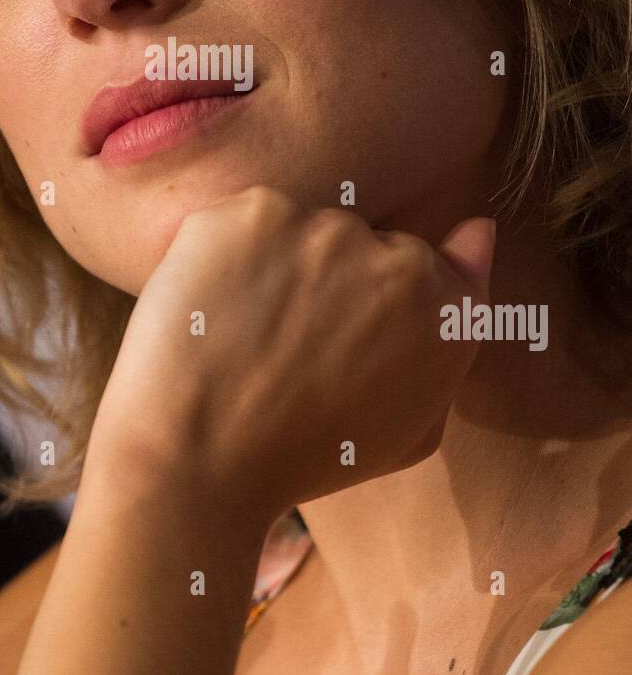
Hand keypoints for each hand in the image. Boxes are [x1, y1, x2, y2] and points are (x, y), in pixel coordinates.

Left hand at [88, 187, 495, 527]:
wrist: (198, 462)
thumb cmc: (303, 457)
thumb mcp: (411, 425)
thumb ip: (456, 328)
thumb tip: (478, 229)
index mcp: (443, 308)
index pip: (420, 262)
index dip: (364, 301)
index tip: (329, 337)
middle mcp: (395, 258)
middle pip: (354, 240)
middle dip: (320, 278)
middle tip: (278, 347)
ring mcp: (323, 228)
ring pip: (296, 226)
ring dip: (270, 263)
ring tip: (241, 334)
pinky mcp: (254, 212)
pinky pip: (241, 220)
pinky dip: (219, 255)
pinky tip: (212, 310)